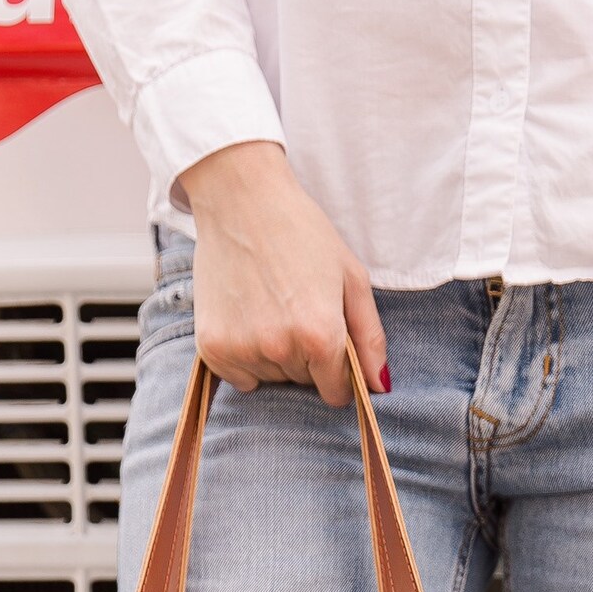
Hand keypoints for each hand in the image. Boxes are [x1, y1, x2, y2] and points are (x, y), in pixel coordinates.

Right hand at [178, 140, 387, 406]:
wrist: (241, 199)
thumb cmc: (303, 232)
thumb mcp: (351, 276)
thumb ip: (370, 337)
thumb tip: (379, 386)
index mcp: (320, 334)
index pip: (336, 392)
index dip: (336, 372)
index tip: (328, 344)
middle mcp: (281, 349)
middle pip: (303, 383)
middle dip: (306, 358)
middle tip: (295, 307)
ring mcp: (243, 349)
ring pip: (271, 379)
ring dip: (275, 356)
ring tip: (269, 307)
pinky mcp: (213, 347)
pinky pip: (240, 378)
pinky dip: (245, 358)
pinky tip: (247, 318)